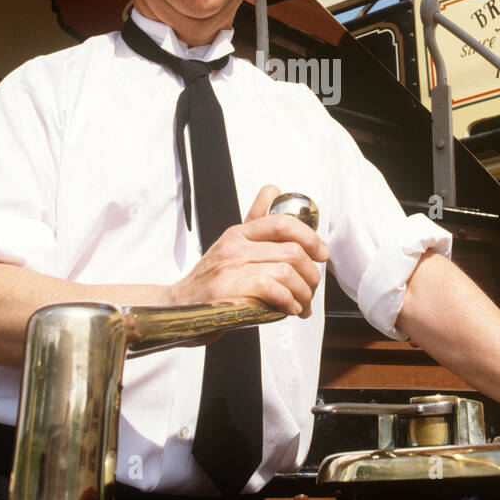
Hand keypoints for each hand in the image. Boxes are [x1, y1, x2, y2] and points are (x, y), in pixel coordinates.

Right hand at [167, 184, 328, 317]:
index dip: (310, 237)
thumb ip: (256, 221)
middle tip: (311, 289)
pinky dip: (288, 302)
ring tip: (301, 304)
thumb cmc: (211, 281)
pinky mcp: (229, 291)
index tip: (321, 254)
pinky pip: (272, 289)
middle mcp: (235, 246)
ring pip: (286, 271)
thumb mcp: (232, 246)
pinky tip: (288, 310)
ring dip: (302, 293)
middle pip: (292, 252)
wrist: (178, 308)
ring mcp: (230, 268)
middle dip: (311, 275)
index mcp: (239, 233)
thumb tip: (273, 189)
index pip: (282, 222)